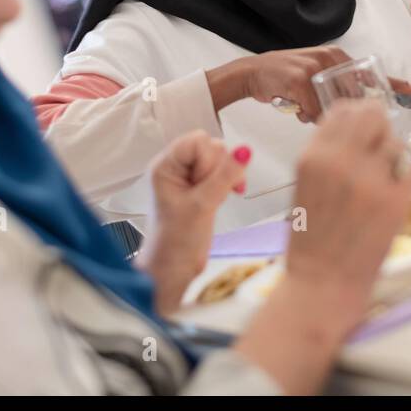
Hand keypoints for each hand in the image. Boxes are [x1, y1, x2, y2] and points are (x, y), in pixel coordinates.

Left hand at [137, 130, 248, 314]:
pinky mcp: (201, 187)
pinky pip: (223, 171)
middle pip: (210, 147)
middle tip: (212, 195)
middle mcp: (176, 166)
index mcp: (165, 165)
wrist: (173, 270)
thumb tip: (245, 150)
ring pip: (220, 159)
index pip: (197, 141)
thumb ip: (225, 175)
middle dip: (219, 169)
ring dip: (226, 177)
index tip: (205, 184)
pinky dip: (229, 181)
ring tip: (217, 199)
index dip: (208, 160)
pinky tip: (228, 195)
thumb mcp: (202, 205)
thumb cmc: (177, 241)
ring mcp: (189, 177)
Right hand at [284, 99, 410, 322]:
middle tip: (381, 146)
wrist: (321, 284)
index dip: (357, 115)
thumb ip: (327, 155)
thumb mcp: (305, 186)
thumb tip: (355, 127)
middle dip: (380, 127)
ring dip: (395, 156)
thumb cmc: (311, 239)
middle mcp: (341, 162)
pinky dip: (408, 176)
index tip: (364, 127)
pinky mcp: (396, 201)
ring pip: (396, 142)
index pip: (343, 111)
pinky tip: (396, 191)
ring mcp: (370, 181)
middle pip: (373, 115)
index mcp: (313, 158)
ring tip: (385, 178)